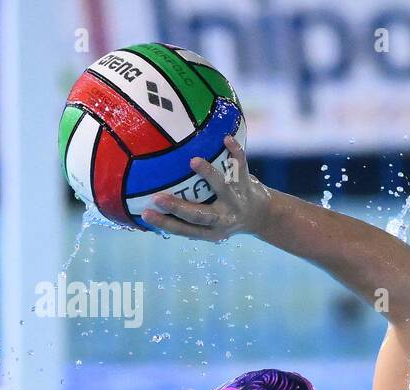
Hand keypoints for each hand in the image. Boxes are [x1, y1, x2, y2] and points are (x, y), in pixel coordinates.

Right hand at [140, 135, 270, 240]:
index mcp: (209, 231)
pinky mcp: (247, 186)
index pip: (184, 230)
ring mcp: (236, 202)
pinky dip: (235, 153)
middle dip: (179, 208)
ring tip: (193, 161)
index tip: (145, 214)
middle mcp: (223, 219)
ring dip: (208, 175)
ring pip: (222, 189)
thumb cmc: (224, 216)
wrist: (264, 217)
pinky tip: (225, 138)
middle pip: (200, 216)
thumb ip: (185, 215)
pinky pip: (241, 168)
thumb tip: (147, 200)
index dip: (165, 223)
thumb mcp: (208, 224)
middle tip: (158, 197)